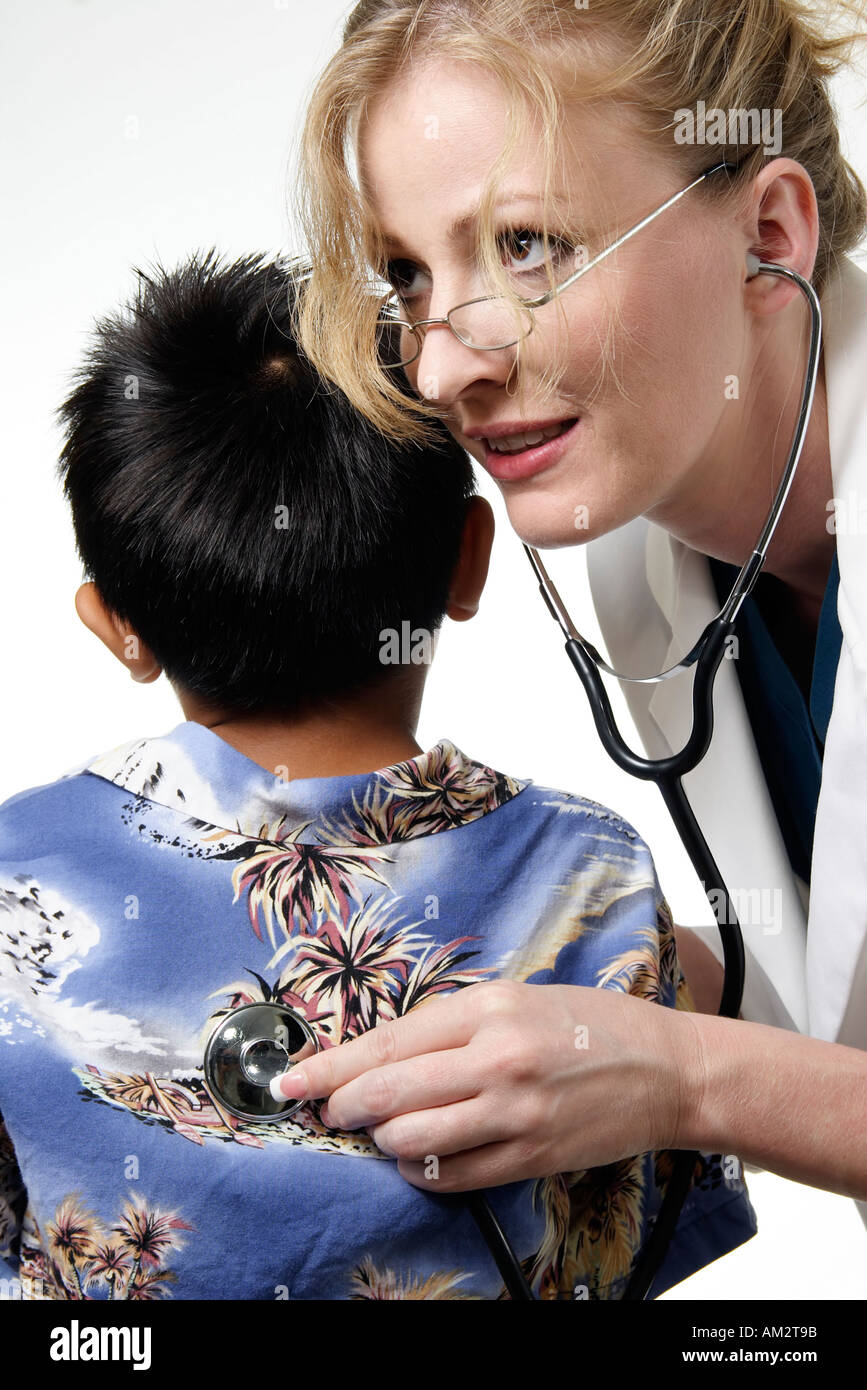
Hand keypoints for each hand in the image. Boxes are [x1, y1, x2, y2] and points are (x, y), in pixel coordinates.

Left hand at [270, 979, 702, 1191]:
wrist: (665, 1068)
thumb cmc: (589, 1024)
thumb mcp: (516, 997)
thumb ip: (450, 1023)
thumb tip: (381, 1054)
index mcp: (488, 1009)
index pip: (387, 1042)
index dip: (331, 1066)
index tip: (293, 1079)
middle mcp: (496, 1060)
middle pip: (387, 1092)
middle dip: (344, 1106)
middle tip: (329, 1110)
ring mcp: (514, 1113)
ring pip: (411, 1140)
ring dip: (382, 1140)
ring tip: (382, 1131)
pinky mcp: (530, 1157)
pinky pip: (450, 1176)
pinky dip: (421, 1170)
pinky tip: (420, 1156)